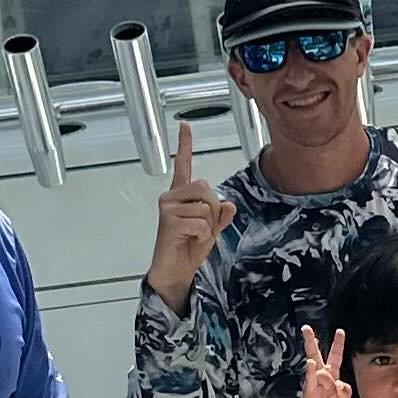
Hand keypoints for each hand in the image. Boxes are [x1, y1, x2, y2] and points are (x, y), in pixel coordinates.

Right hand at [144, 122, 236, 311]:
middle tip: (203, 227)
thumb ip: (221, 216)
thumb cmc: (187, 248)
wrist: (174, 271)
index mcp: (180, 196)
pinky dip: (203, 235)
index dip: (185, 144)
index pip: (184, 165)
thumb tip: (229, 204)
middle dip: (213, 209)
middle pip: (206, 188)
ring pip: (206, 207)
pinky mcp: (170, 221)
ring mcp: (168, 208)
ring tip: (194, 235)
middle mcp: (171, 197)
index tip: (184, 125)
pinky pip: (201, 223)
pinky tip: (190, 240)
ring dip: (209, 225)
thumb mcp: (212, 230)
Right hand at [296, 324, 351, 397]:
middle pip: (316, 353)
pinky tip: (310, 363)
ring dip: (328, 382)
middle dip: (311, 340)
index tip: (340, 331)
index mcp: (331, 375)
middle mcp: (321, 375)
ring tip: (328, 395)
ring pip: (322, 370)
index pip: (335, 356)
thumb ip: (346, 388)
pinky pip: (310, 376)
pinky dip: (310, 369)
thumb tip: (338, 382)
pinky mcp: (309, 388)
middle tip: (305, 328)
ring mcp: (313, 380)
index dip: (338, 344)